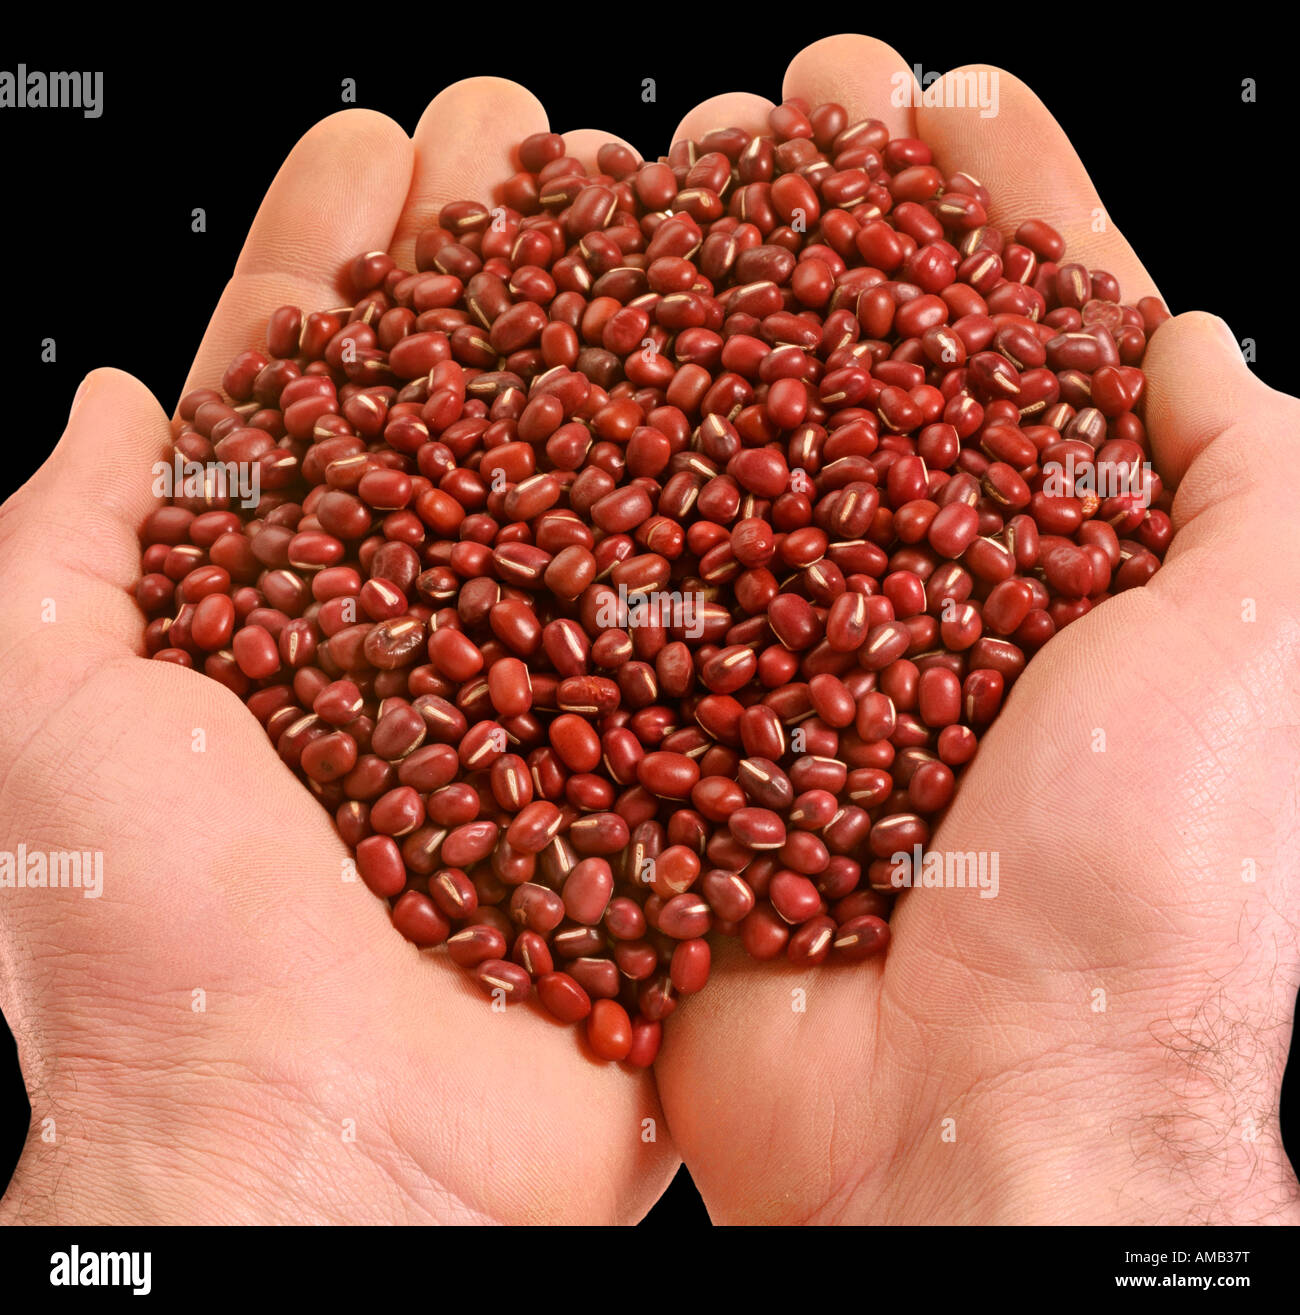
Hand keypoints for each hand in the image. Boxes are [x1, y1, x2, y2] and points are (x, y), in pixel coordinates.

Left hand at [0, 86, 675, 1224]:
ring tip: (677, 233)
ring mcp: (555, 711)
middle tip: (542, 141)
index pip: (321, 397)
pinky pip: (709, 650)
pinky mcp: (652, 796)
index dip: (348, 262)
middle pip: (480, 420)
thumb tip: (106, 411)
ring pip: (603, 504)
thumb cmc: (160, 961)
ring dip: (634, 368)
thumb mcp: (46, 720)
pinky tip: (785, 429)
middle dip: (503, 271)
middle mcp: (433, 642)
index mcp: (290, 614)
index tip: (383, 145)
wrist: (324, 1170)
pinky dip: (743, 546)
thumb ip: (55, 555)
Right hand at [653, 35, 1299, 1223]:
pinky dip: (583, 496)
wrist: (966, 1121)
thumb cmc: (1128, 901)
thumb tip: (1189, 344)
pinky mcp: (678, 742)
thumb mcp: (1252, 654)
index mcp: (1053, 572)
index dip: (978, 213)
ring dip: (683, 333)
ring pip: (723, 463)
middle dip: (804, 240)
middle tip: (749, 128)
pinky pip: (621, 598)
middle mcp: (908, 605)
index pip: (1017, 343)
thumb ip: (1245, 481)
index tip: (924, 104)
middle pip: (850, 379)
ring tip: (633, 211)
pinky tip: (541, 394)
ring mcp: (782, 668)